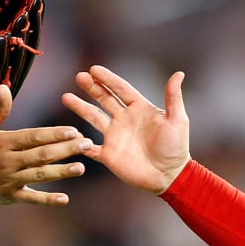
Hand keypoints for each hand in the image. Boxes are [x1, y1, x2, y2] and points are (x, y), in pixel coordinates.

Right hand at [0, 84, 89, 205]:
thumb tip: (6, 87)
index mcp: (2, 143)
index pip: (33, 137)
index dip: (54, 134)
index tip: (73, 130)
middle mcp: (8, 162)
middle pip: (41, 156)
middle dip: (66, 150)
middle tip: (87, 144)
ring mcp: (9, 181)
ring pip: (40, 176)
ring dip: (61, 172)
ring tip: (81, 167)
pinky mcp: (9, 196)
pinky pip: (30, 199)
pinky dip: (47, 200)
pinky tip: (64, 198)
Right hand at [61, 65, 189, 193]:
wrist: (169, 176)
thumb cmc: (176, 148)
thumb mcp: (177, 120)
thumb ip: (173, 97)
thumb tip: (179, 74)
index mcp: (139, 109)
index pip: (120, 89)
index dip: (107, 79)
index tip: (94, 69)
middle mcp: (124, 120)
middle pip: (104, 99)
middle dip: (91, 87)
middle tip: (79, 76)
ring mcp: (115, 136)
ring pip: (93, 118)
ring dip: (80, 107)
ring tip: (66, 96)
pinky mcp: (108, 154)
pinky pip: (89, 147)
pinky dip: (78, 141)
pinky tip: (67, 133)